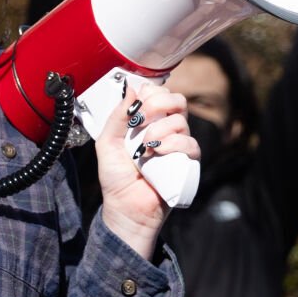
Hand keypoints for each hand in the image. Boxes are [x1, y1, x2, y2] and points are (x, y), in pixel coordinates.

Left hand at [92, 81, 198, 258]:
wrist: (125, 208)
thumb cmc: (116, 178)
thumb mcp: (107, 143)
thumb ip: (117, 116)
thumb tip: (130, 88)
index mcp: (146, 122)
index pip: (158, 92)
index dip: (150, 92)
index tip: (135, 105)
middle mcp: (164, 129)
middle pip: (176, 100)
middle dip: (158, 103)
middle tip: (140, 120)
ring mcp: (177, 145)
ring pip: (181, 120)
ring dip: (160, 128)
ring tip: (145, 146)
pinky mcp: (187, 162)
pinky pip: (190, 143)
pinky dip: (174, 144)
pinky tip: (157, 153)